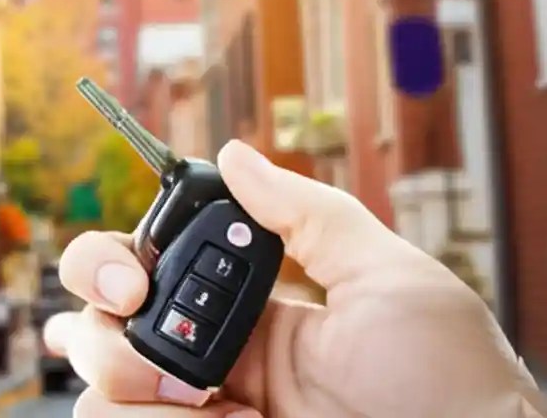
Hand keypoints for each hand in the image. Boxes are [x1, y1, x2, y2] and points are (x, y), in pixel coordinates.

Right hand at [44, 141, 546, 417]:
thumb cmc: (450, 385)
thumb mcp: (388, 279)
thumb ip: (308, 214)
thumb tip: (236, 154)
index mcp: (246, 306)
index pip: (141, 268)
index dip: (110, 261)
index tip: (134, 277)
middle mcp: (211, 360)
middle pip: (96, 325)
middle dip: (102, 324)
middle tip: (147, 336)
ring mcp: (199, 414)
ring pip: (99, 392)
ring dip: (131, 385)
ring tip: (203, 403)